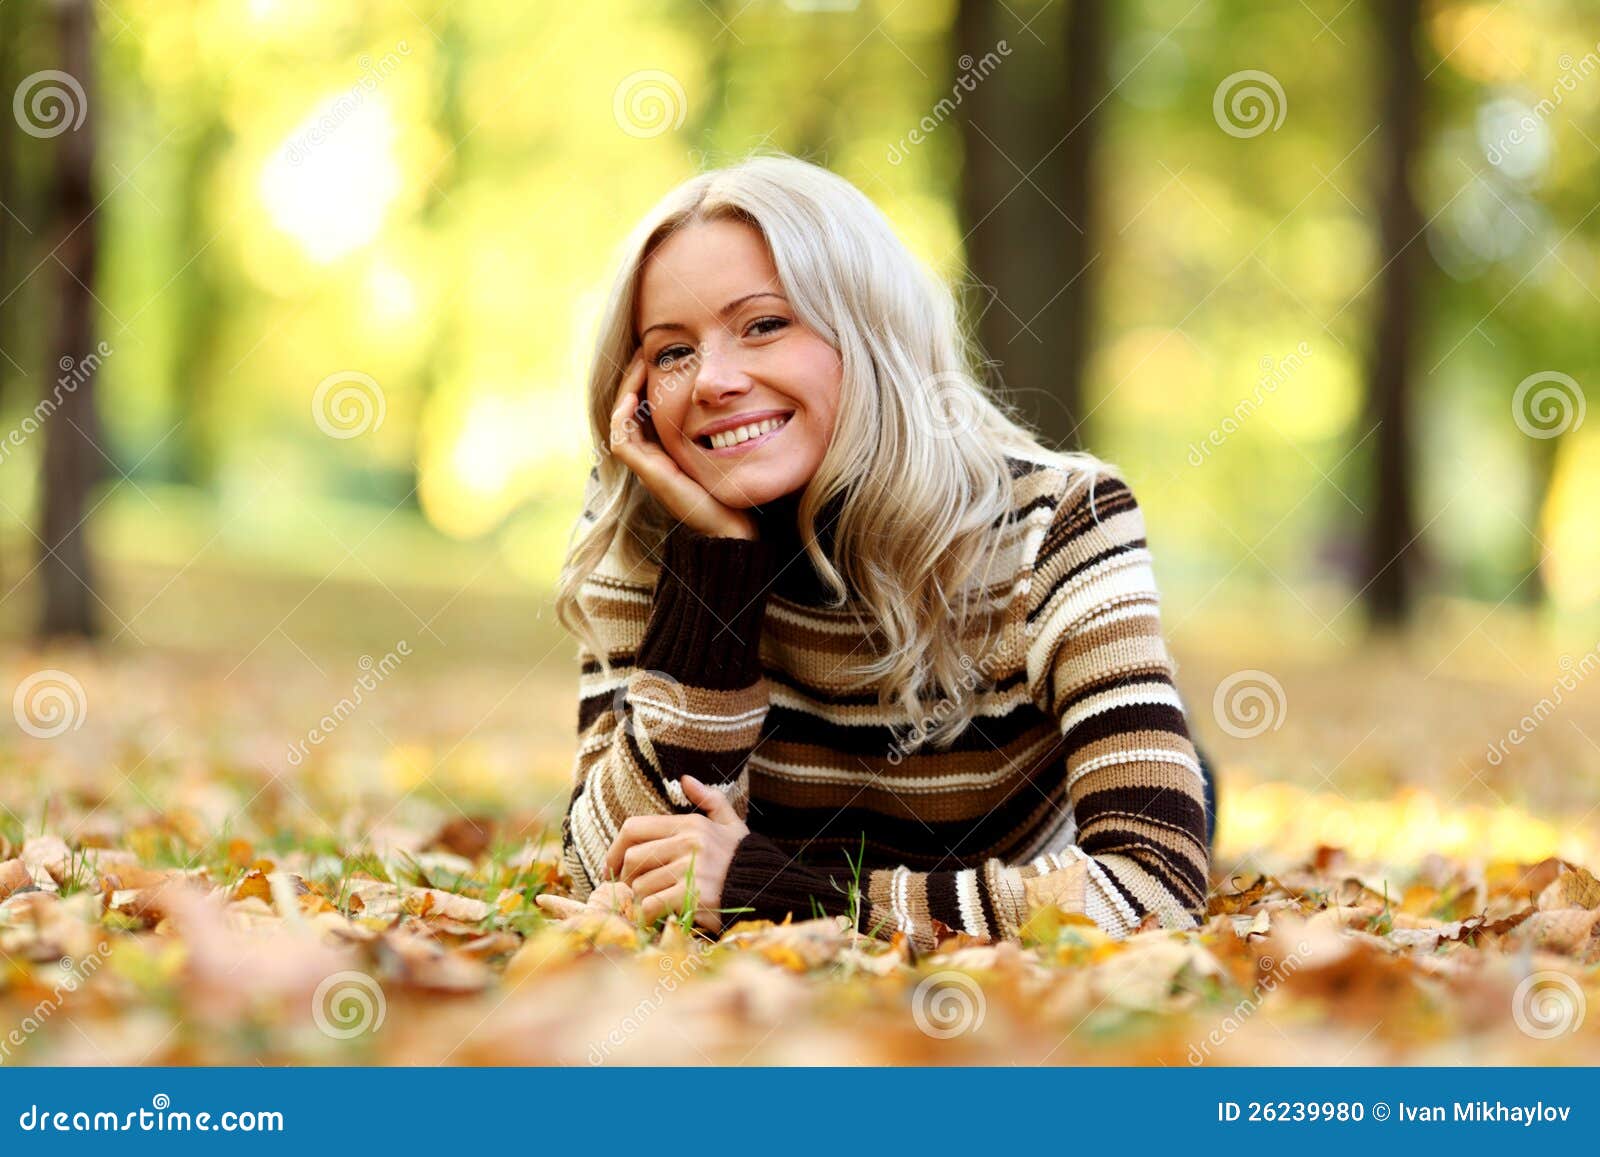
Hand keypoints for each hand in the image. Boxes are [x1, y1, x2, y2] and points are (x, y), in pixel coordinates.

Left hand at [602, 774, 749, 931]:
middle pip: (633, 858)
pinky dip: (648, 914)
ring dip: (641, 899)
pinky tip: (657, 916)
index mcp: (690, 824)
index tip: (611, 867)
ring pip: (641, 885)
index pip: (633, 827)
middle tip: (632, 889)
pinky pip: (651, 905)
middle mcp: (688, 843)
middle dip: (627, 877)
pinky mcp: (693, 897)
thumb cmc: (745, 858)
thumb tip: (685, 779)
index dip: (614, 849)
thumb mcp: (730, 823)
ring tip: (651, 903)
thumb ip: (709, 800)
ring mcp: (690, 870)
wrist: (769, 889)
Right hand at [608, 353, 757, 540]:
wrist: (733, 526)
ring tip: (638, 364)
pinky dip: (624, 418)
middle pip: (628, 410)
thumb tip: (731, 389)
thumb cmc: (735, 488)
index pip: (643, 408)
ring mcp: (648, 466)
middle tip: (642, 350)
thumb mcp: (724, 445)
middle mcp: (653, 456)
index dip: (643, 380)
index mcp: (666, 449)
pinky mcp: (649, 474)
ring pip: (620, 422)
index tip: (654, 354)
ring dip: (626, 391)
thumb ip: (718, 423)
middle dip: (632, 378)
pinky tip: (636, 397)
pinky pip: (622, 441)